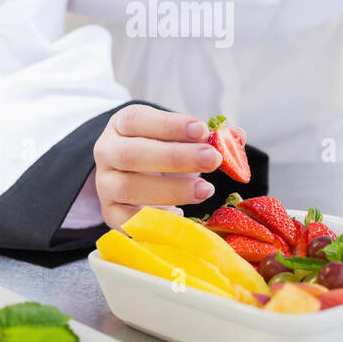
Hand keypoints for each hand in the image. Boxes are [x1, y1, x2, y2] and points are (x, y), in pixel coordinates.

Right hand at [93, 105, 239, 229]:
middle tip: (213, 160)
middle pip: (131, 155)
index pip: (136, 120)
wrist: (134, 175)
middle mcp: (106, 152)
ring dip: (170, 190)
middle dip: (176, 158)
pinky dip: (155, 219)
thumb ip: (206, 136)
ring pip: (128, 188)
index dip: (169, 125)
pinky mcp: (110, 214)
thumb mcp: (179, 137)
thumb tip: (237, 135)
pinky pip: (128, 220)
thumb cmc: (162, 151)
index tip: (202, 130)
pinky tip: (182, 215)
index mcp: (121, 125)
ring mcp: (105, 185)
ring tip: (205, 190)